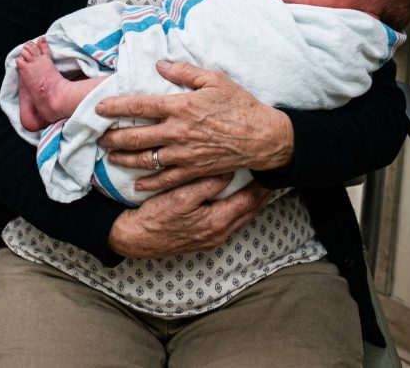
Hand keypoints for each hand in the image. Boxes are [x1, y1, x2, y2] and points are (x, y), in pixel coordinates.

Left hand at [97, 60, 293, 192]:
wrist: (262, 137)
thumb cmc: (239, 105)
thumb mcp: (213, 79)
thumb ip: (184, 71)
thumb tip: (159, 64)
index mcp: (180, 106)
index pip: (139, 105)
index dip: (116, 107)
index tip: (99, 108)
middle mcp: (177, 132)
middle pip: (136, 136)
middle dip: (113, 137)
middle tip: (99, 137)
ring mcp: (183, 155)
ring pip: (145, 159)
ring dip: (124, 159)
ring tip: (111, 156)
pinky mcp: (192, 171)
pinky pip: (165, 180)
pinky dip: (148, 182)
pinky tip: (137, 183)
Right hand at [108, 176, 270, 257]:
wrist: (135, 239)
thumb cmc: (156, 218)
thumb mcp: (181, 197)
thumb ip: (207, 184)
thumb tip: (229, 171)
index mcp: (217, 222)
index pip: (249, 201)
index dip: (263, 185)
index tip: (273, 169)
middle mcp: (219, 233)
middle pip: (249, 210)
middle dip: (262, 193)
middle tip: (274, 174)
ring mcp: (212, 237)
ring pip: (241, 216)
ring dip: (252, 200)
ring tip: (261, 184)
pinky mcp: (204, 237)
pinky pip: (230, 220)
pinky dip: (238, 206)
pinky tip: (237, 197)